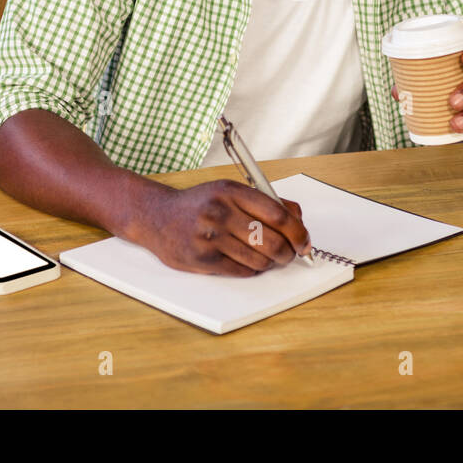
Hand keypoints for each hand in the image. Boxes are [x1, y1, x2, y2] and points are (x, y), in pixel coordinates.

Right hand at [131, 179, 309, 276]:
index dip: (299, 233)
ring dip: (269, 263)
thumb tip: (299, 220)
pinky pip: (242, 271)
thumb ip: (266, 202)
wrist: (157, 216)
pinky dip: (251, 269)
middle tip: (290, 255)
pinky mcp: (202, 259)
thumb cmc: (199, 204)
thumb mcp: (230, 191)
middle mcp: (221, 211)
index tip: (305, 242)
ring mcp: (210, 236)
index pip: (278, 215)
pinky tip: (247, 261)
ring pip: (259, 259)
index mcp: (232, 190)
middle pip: (272, 241)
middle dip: (288, 252)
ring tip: (265, 258)